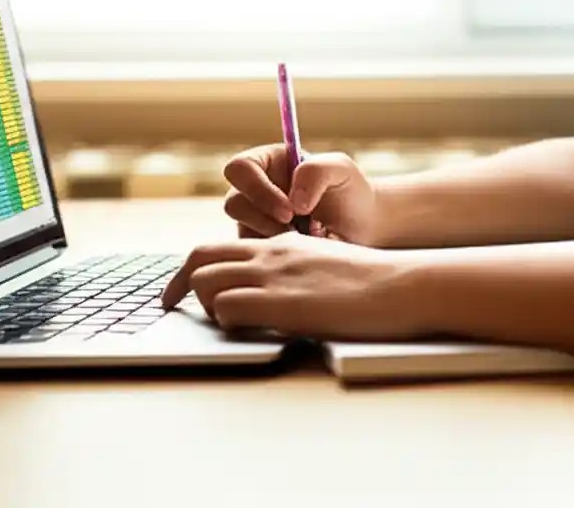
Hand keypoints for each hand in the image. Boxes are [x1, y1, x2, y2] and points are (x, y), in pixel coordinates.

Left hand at [159, 232, 426, 339]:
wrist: (402, 285)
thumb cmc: (376, 283)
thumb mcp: (327, 263)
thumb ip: (296, 270)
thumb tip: (279, 292)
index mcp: (281, 244)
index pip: (218, 247)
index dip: (193, 270)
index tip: (182, 290)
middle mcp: (270, 253)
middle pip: (199, 258)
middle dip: (180, 283)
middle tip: (171, 306)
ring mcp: (274, 276)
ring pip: (205, 281)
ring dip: (206, 304)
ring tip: (226, 320)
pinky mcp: (281, 302)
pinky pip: (227, 308)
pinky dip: (226, 320)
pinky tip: (247, 329)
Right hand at [222, 145, 381, 244]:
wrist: (362, 228)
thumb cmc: (350, 192)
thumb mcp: (341, 170)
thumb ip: (315, 172)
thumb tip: (293, 202)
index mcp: (268, 162)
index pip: (239, 168)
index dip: (257, 189)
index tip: (290, 209)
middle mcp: (255, 191)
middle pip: (233, 204)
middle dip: (264, 220)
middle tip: (295, 229)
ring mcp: (255, 221)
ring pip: (241, 233)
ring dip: (273, 240)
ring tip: (306, 239)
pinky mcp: (260, 247)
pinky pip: (252, 256)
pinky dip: (275, 258)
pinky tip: (301, 253)